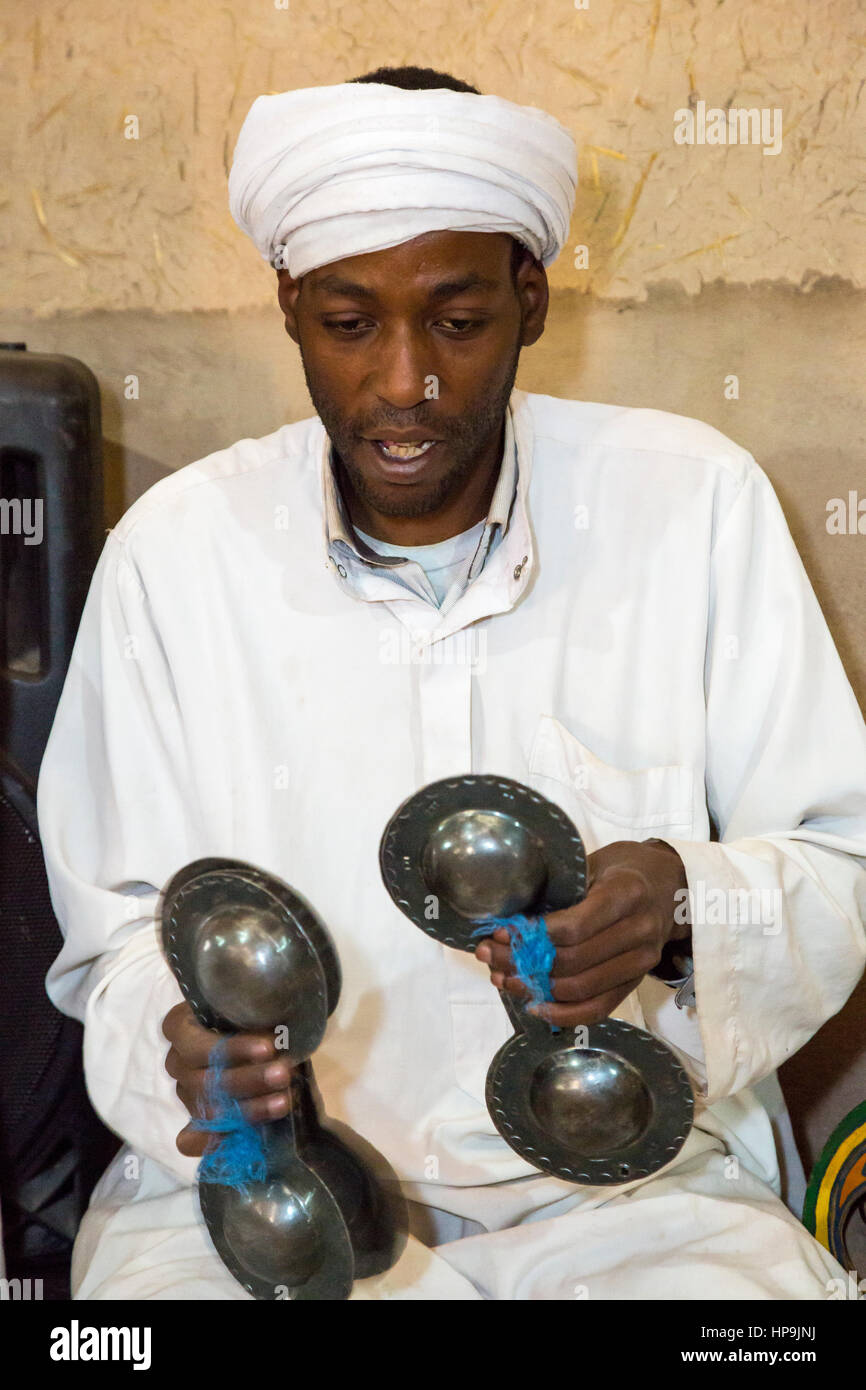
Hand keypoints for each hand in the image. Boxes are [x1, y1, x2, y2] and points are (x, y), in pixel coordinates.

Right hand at [162, 1001, 296, 1157]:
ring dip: (249, 1109)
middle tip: (283, 1075)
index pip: (196, 1043)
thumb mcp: (255, 1009)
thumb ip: (258, 1020)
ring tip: (283, 1101)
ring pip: (209, 1111)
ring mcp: (185, 1092)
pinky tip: (244, 1138)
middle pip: (205, 1080)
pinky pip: (191, 1140)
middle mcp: (177, 1061)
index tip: (268, 1048)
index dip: (232, 1049)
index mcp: (180, 1027)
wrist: (259, 1035)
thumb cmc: (254, 1015)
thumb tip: (276, 1041)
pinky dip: (216, 1141)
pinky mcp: (194, 1120)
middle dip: (249, 1080)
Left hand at [474, 838, 688, 1028]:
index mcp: (627, 894)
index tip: (501, 933)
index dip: (534, 935)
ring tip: (502, 978)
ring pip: (582, 989)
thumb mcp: (596, 863)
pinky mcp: (636, 982)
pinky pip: (599, 1008)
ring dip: (536, 988)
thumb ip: (563, 887)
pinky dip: (564, 1014)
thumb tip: (511, 914)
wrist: (671, 887)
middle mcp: (640, 931)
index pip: (576, 926)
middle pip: (574, 961)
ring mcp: (641, 962)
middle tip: (489, 955)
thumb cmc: (624, 870)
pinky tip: (534, 1005)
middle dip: (523, 962)